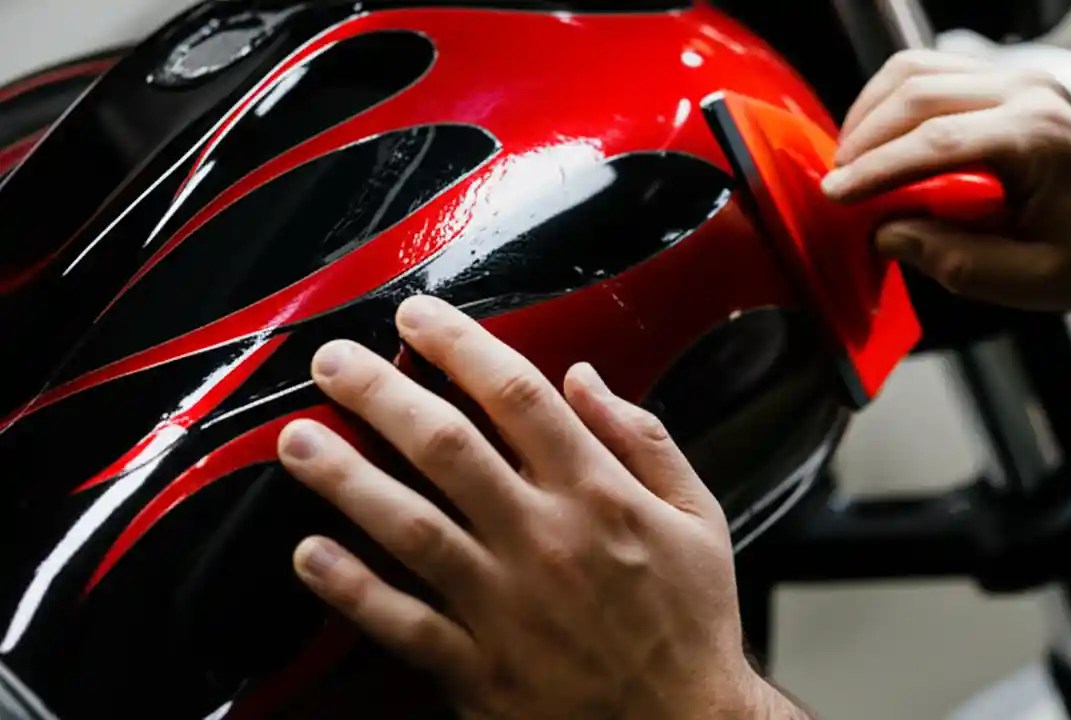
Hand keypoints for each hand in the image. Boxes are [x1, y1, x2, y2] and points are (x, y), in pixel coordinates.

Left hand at [276, 296, 799, 719]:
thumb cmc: (689, 619)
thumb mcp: (697, 516)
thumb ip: (642, 439)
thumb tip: (584, 378)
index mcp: (599, 494)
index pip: (518, 396)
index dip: (459, 346)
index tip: (417, 318)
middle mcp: (545, 538)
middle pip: (446, 447)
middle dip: (379, 394)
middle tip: (332, 362)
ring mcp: (506, 604)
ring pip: (411, 526)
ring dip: (346, 478)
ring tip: (297, 440)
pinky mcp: (479, 667)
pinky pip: (402, 622)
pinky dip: (352, 589)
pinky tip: (309, 554)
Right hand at [822, 50, 1070, 310]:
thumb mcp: (1024, 281)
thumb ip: (954, 260)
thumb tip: (885, 233)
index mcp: (1042, 139)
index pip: (940, 141)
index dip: (879, 168)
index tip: (836, 195)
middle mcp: (1029, 93)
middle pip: (919, 94)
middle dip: (865, 141)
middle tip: (836, 188)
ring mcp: (1012, 77)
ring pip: (914, 72)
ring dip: (869, 116)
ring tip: (850, 166)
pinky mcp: (993, 78)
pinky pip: (924, 72)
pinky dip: (885, 105)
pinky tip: (873, 143)